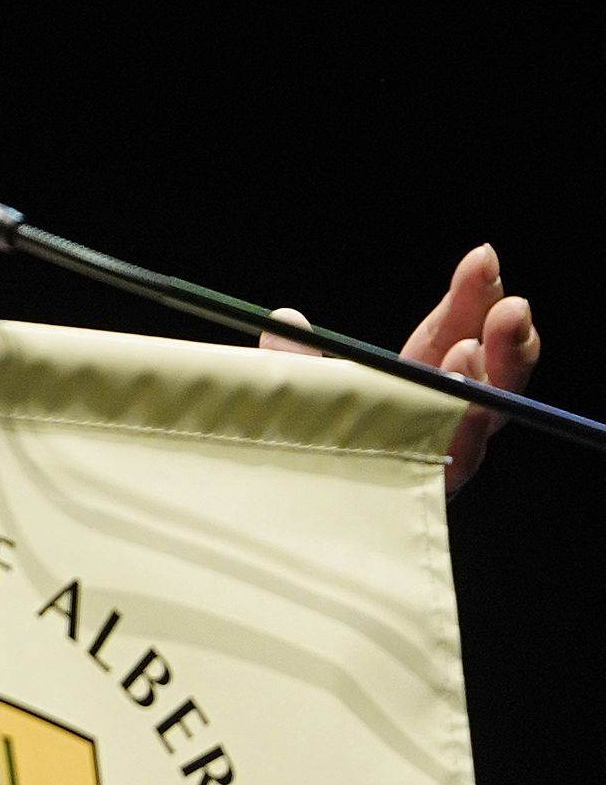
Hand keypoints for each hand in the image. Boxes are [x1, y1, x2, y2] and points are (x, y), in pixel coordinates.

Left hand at [261, 244, 538, 497]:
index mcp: (414, 388)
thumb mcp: (292, 398)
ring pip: (481, 421)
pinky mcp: (424, 496)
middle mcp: (437, 423)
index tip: (482, 259)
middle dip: (502, 339)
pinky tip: (466, 407)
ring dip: (484, 382)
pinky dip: (459, 433)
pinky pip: (450, 465)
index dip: (470, 297)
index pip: (452, 334)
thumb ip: (290, 364)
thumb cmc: (292, 454)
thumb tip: (283, 320)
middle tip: (509, 306)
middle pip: (487, 376)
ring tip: (475, 348)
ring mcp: (435, 462)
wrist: (275, 525)